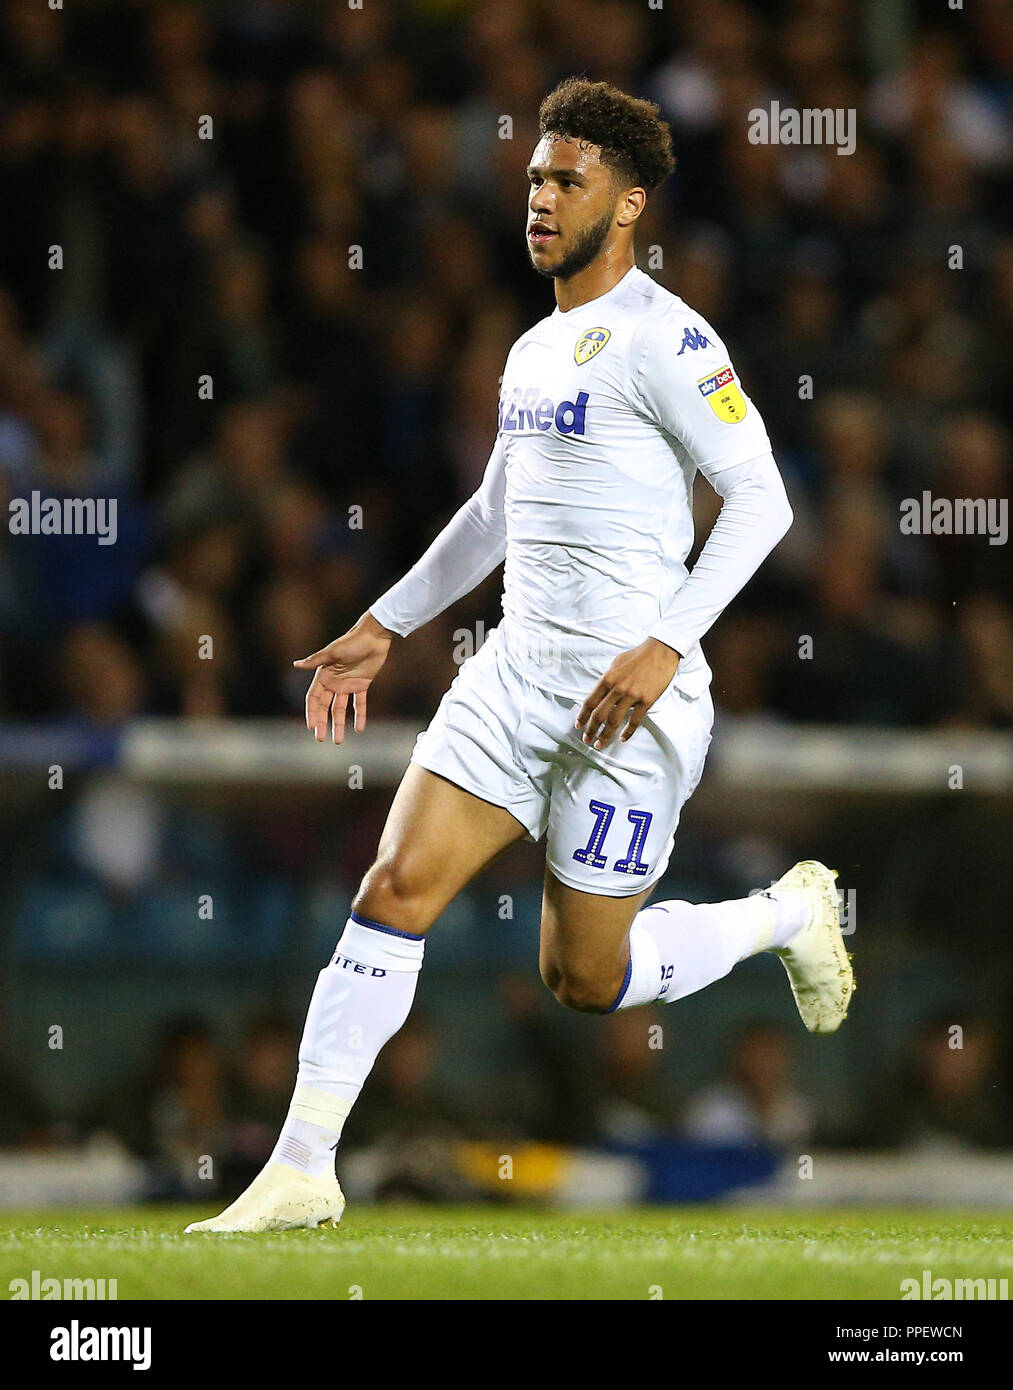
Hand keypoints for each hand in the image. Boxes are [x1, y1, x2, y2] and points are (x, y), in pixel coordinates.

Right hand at [293, 612, 393, 743]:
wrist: (374, 636)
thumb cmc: (351, 641)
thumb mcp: (332, 652)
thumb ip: (315, 661)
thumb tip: (296, 665)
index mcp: (323, 675)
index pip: (314, 698)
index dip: (312, 713)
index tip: (311, 727)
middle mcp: (333, 682)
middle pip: (325, 707)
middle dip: (322, 723)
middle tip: (321, 739)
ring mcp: (347, 684)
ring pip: (340, 709)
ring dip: (339, 724)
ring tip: (338, 741)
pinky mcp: (362, 684)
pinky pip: (360, 704)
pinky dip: (360, 715)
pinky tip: (359, 729)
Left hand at [575, 638, 680, 749]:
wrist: (660, 651)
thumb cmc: (638, 655)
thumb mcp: (616, 663)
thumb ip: (607, 679)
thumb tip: (601, 693)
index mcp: (608, 679)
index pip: (590, 702)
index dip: (582, 716)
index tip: (579, 725)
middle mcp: (617, 688)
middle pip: (599, 715)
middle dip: (591, 730)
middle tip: (587, 739)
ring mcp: (632, 695)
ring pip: (614, 721)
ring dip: (605, 735)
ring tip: (600, 743)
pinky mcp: (646, 700)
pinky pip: (634, 721)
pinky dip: (628, 732)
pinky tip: (623, 738)